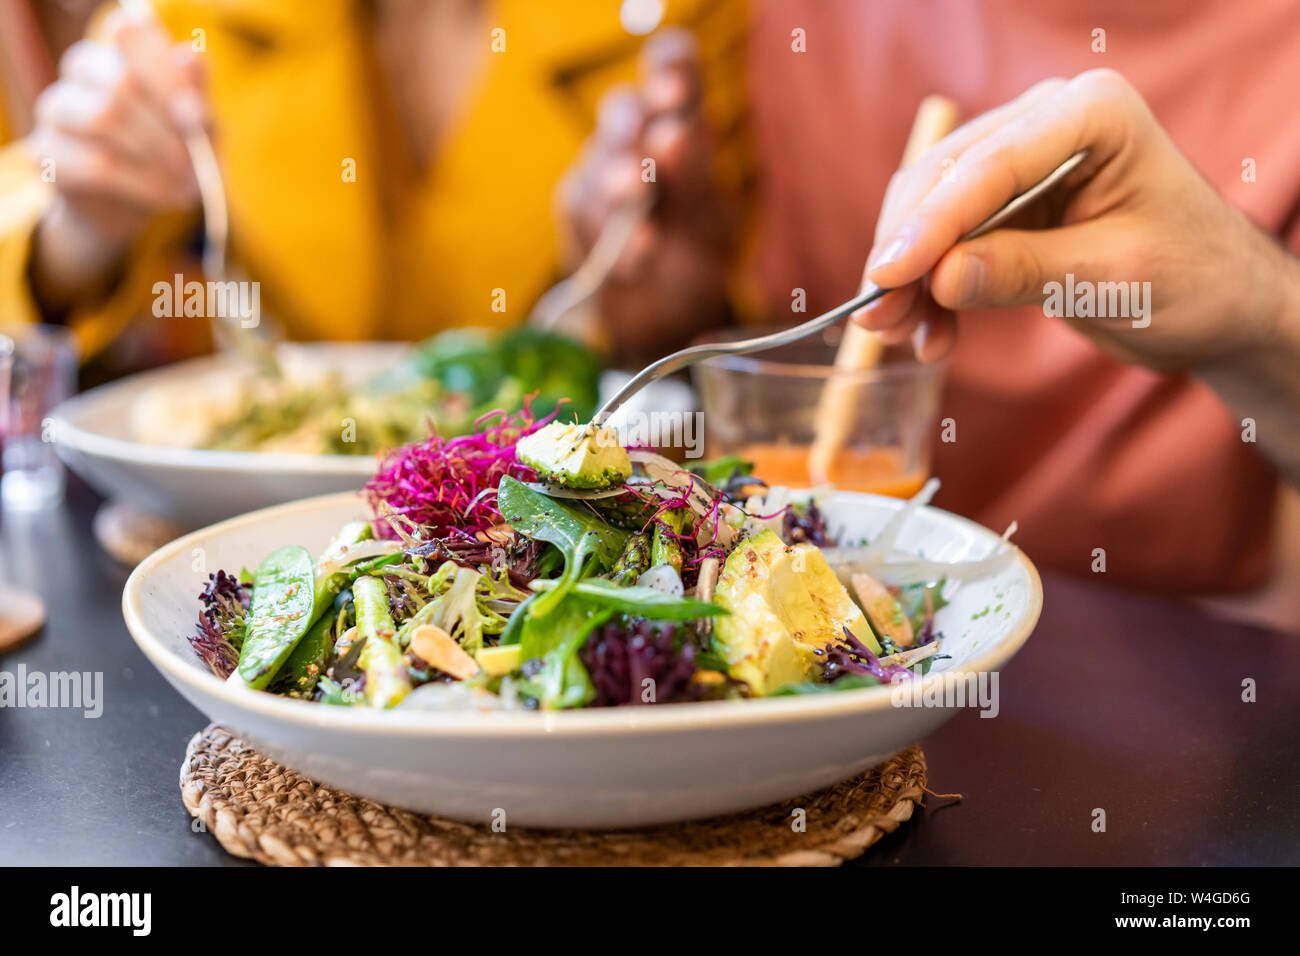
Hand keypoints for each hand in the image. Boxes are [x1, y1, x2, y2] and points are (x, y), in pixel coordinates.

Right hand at [26, 10, 207, 311]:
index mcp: (120, 51)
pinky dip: (135, 185)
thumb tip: (194, 59)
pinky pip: (88, 165)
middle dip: (166, 128)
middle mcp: (83, 72)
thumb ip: (195, 96)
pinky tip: (166, 201)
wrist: (133, 211)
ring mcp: (59, 113)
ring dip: (151, 156)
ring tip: (187, 188)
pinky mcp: (49, 158)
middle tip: (201, 168)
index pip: (133, 36)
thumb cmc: (173, 158)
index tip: (201, 119)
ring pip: (96, 116)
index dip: (168, 76)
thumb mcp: (201, 131)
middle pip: (116, 79)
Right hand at [556, 29, 733, 362]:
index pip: (670, 67)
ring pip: (599, 160)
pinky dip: (610, 235)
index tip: (676, 89)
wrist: (667, 319)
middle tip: (657, 142)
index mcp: (680, 123)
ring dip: (621, 184)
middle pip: (623, 108)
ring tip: (642, 211)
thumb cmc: (695, 256)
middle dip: (635, 123)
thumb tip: (671, 130)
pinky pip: (582, 210)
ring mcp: (600, 172)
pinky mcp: (576, 211)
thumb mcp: (709, 217)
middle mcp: (636, 139)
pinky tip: (638, 260)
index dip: (668, 66)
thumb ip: (692, 173)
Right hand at [856, 69, 1298, 370]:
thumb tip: (941, 277)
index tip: (886, 276)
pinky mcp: (1006, 206)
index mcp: (1091, 113)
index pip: (990, 165)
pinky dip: (929, 291)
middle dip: (905, 253)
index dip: (931, 224)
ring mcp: (1022, 162)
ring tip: (898, 336)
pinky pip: (945, 244)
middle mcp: (1047, 121)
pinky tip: (932, 338)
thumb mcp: (1114, 279)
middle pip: (943, 180)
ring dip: (908, 279)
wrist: (1219, 306)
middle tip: (877, 317)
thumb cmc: (1193, 280)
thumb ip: (1027, 272)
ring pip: (930, 212)